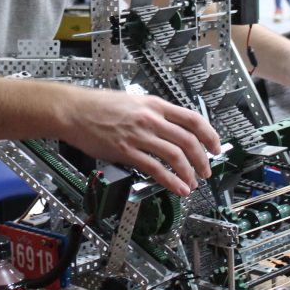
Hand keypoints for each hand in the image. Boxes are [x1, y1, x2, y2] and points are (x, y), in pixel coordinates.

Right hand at [63, 89, 221, 196]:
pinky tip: (177, 188)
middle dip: (202, 159)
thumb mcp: (133, 101)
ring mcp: (139, 135)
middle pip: (188, 140)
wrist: (74, 110)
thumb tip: (171, 127)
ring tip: (192, 183)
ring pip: (175, 155)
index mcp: (155, 105)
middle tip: (206, 170)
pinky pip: (155, 169)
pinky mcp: (126, 151)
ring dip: (189, 173)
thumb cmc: (98, 105)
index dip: (209, 135)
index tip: (216, 147)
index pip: (192, 119)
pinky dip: (170, 181)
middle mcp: (151, 119)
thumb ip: (153, 113)